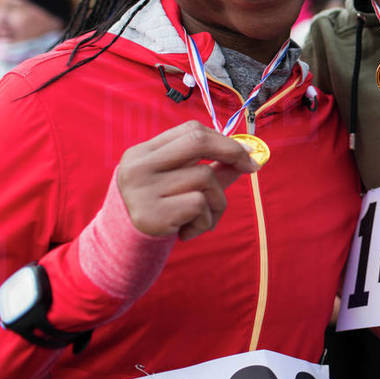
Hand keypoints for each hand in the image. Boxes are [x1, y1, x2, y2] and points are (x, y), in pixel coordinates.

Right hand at [116, 121, 258, 241]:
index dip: (223, 139)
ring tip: (200, 218)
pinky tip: (187, 232)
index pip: (190, 130)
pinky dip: (205, 221)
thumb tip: (248, 155)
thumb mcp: (183, 184)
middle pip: (197, 141)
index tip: (246, 151)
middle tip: (251, 166)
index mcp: (142, 152)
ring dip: (217, 202)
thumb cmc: (162, 210)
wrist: (128, 247)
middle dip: (231, 151)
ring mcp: (141, 189)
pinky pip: (200, 205)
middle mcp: (138, 167)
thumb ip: (212, 168)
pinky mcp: (151, 214)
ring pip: (205, 178)